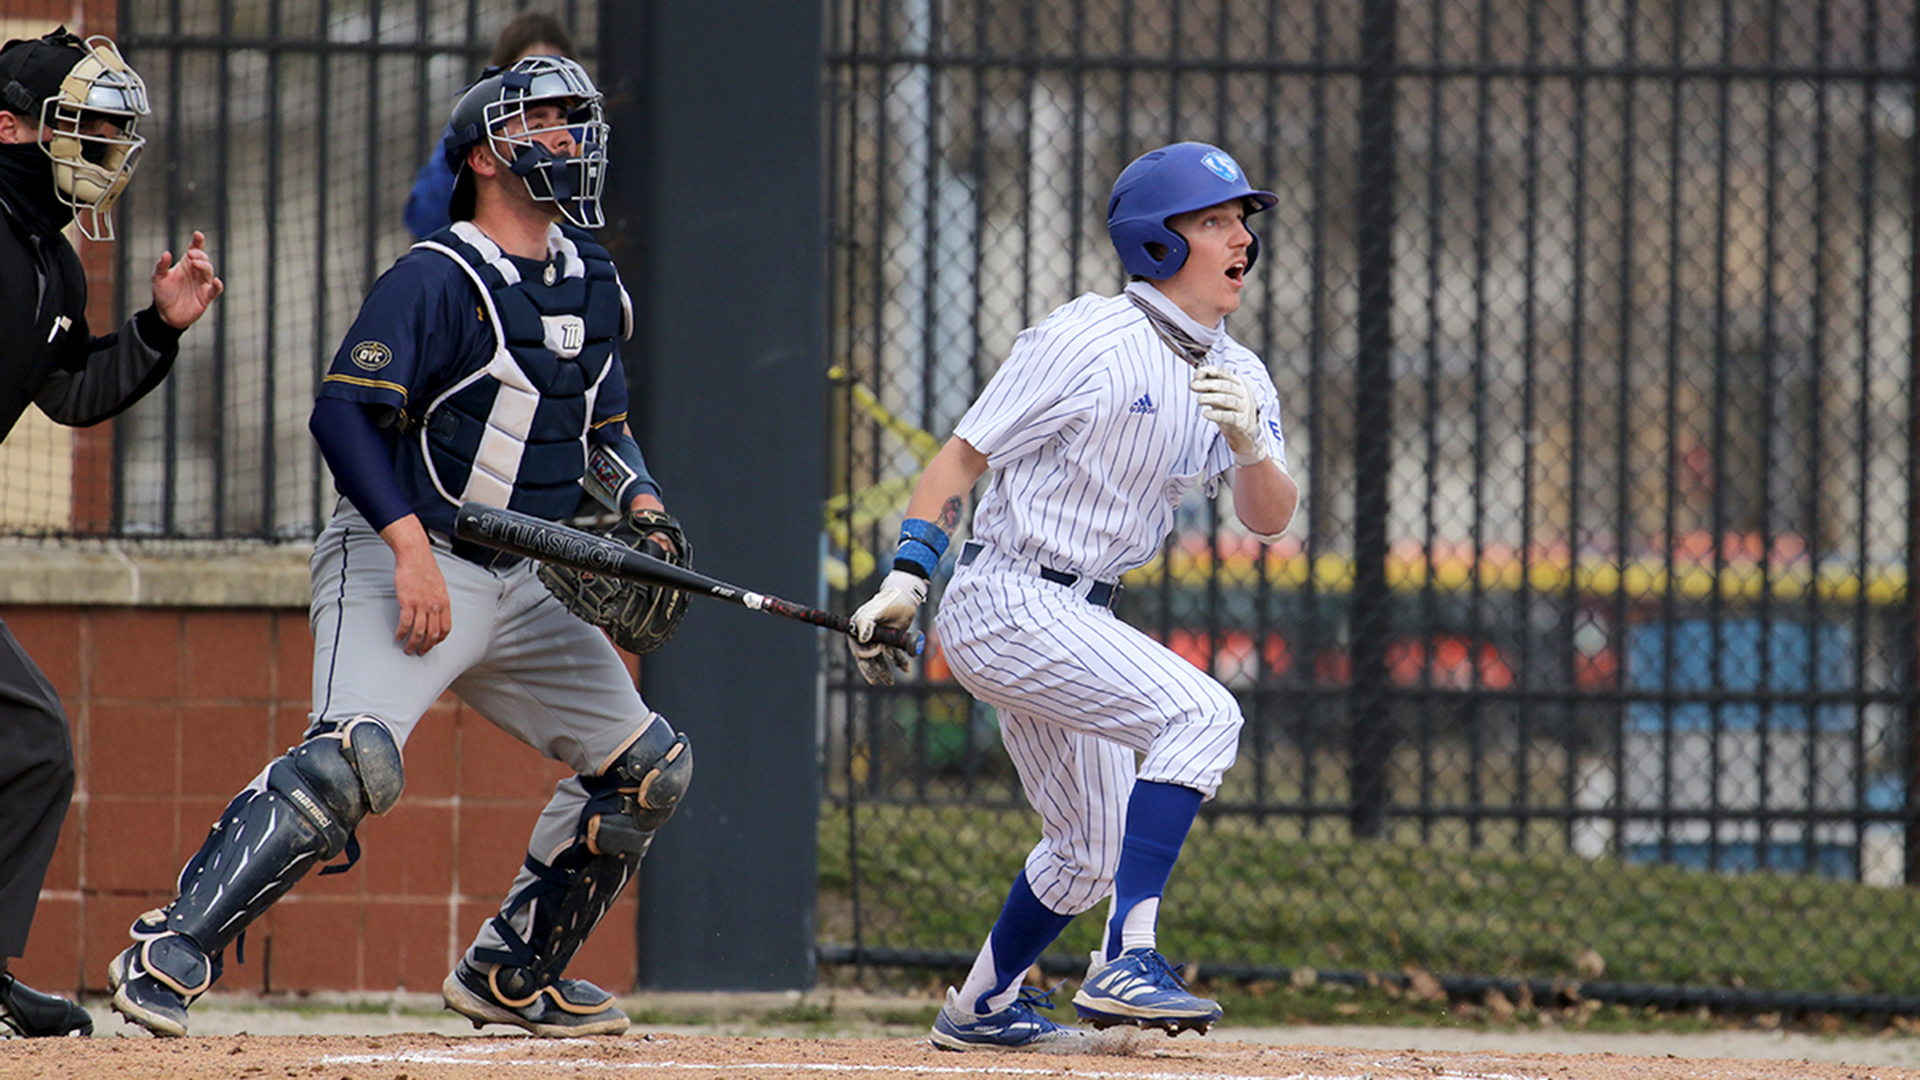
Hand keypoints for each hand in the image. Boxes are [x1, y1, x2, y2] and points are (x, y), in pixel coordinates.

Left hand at [151, 231, 223, 329]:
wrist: (166, 314)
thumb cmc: (163, 293)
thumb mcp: (158, 277)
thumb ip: (162, 265)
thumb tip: (166, 253)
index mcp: (186, 264)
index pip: (195, 250)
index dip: (198, 242)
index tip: (198, 235)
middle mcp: (196, 272)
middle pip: (204, 259)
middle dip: (199, 255)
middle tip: (191, 255)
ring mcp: (202, 283)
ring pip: (209, 271)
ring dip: (204, 266)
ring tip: (196, 264)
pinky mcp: (206, 296)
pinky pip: (215, 289)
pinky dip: (217, 285)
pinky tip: (216, 281)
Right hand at [381, 516, 451, 655]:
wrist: (415, 555)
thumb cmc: (426, 568)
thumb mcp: (439, 586)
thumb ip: (438, 600)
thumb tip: (436, 611)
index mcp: (444, 602)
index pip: (446, 628)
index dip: (439, 639)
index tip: (433, 644)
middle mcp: (435, 606)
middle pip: (433, 634)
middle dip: (426, 646)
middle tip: (420, 652)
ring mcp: (422, 604)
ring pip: (419, 632)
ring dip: (413, 644)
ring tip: (408, 649)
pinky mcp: (408, 601)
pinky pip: (406, 623)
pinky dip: (402, 633)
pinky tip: (398, 636)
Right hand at [848, 569, 927, 684]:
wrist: (906, 595)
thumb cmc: (889, 601)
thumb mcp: (877, 610)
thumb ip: (867, 622)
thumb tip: (862, 639)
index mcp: (859, 629)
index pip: (858, 649)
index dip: (866, 655)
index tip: (876, 653)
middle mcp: (868, 636)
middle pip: (868, 658)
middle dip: (874, 671)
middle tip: (881, 681)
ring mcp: (880, 638)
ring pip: (880, 659)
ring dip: (885, 670)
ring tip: (891, 681)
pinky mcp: (892, 639)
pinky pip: (893, 654)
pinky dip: (899, 662)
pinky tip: (906, 668)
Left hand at [1190, 365, 1266, 465]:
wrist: (1245, 432)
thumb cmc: (1231, 410)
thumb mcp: (1222, 395)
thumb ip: (1211, 387)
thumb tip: (1196, 379)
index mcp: (1239, 383)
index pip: (1224, 373)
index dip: (1210, 372)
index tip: (1197, 374)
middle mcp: (1244, 393)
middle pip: (1225, 385)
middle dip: (1207, 384)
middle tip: (1193, 386)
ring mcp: (1244, 407)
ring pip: (1228, 400)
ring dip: (1211, 398)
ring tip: (1199, 400)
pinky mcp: (1241, 421)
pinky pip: (1229, 416)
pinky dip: (1216, 415)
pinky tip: (1206, 414)